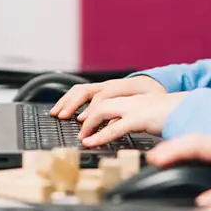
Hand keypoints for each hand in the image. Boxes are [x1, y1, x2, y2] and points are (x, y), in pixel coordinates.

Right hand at [50, 76, 165, 118]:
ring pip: (81, 89)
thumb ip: (132, 115)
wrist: (154, 86)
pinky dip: (69, 100)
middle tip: (64, 116)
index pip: (104, 96)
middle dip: (73, 103)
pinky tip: (61, 109)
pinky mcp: (99, 90)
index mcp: (125, 87)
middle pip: (88, 90)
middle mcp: (111, 85)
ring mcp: (104, 86)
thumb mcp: (149, 107)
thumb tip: (111, 125)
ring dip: (67, 101)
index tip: (83, 122)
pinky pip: (80, 92)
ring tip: (57, 113)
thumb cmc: (153, 98)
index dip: (92, 109)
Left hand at [78, 92, 187, 146]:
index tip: (83, 118)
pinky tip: (90, 143)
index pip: (107, 97)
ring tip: (82, 137)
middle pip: (99, 99)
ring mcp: (135, 107)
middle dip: (84, 112)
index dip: (93, 107)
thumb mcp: (154, 116)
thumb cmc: (179, 115)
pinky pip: (114, 127)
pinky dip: (99, 135)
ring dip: (88, 124)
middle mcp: (133, 99)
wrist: (195, 110)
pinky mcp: (140, 118)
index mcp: (136, 97)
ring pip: (102, 110)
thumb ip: (139, 120)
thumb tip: (127, 129)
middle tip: (77, 127)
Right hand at [145, 135, 210, 208]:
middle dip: (171, 147)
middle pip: (195, 140)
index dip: (174, 149)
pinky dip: (191, 158)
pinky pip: (208, 155)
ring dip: (180, 151)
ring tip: (161, 161)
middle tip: (151, 159)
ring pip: (201, 145)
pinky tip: (185, 167)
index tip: (156, 158)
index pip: (197, 142)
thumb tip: (201, 204)